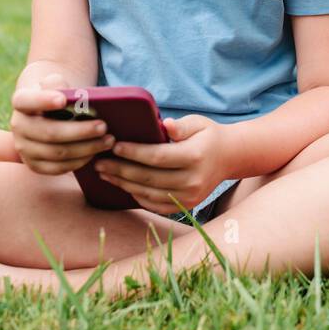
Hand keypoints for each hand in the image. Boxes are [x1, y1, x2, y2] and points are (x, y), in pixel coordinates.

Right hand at [10, 73, 114, 174]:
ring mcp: (24, 148)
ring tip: (108, 140)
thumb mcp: (56, 84)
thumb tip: (72, 96)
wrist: (47, 113)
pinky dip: (80, 161)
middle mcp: (18, 126)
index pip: (27, 100)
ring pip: (58, 153)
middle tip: (104, 127)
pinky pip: (59, 168)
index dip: (43, 101)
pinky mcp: (35, 165)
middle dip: (80, 131)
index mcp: (21, 101)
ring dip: (86, 148)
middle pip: (50, 132)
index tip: (63, 100)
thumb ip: (58, 84)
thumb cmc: (57, 94)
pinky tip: (95, 152)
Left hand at [95, 115, 230, 214]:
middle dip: (120, 170)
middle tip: (99, 163)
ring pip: (149, 193)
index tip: (114, 146)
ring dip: (124, 184)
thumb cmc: (208, 136)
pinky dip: (137, 196)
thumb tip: (164, 125)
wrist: (229, 158)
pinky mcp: (187, 205)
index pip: (157, 157)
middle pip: (149, 178)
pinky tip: (123, 186)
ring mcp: (190, 197)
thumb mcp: (198, 123)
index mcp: (194, 157)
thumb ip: (180, 126)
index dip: (133, 153)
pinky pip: (156, 205)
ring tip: (105, 175)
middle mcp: (193, 180)